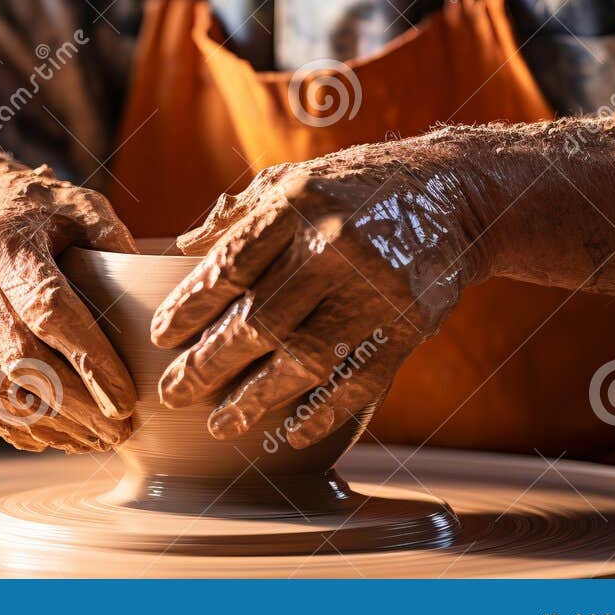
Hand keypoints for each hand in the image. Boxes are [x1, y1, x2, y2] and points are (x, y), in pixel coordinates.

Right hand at [0, 154, 137, 452]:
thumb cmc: (33, 214)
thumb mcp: (78, 208)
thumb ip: (115, 243)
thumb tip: (156, 294)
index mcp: (5, 246)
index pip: (50, 312)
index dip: (89, 362)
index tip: (126, 401)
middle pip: (22, 363)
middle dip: (77, 407)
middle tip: (120, 431)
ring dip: (50, 426)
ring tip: (94, 441)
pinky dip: (15, 427)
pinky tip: (53, 436)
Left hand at [150, 145, 487, 447]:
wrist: (454, 195)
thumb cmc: (357, 189)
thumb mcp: (297, 181)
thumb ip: (242, 215)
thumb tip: (181, 248)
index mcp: (298, 206)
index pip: (230, 265)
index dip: (190, 306)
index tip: (161, 337)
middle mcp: (334, 246)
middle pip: (259, 320)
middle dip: (208, 364)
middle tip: (174, 392)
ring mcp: (374, 289)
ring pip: (303, 359)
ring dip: (255, 399)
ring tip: (221, 424)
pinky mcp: (408, 325)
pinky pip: (358, 382)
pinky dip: (322, 413)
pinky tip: (291, 432)